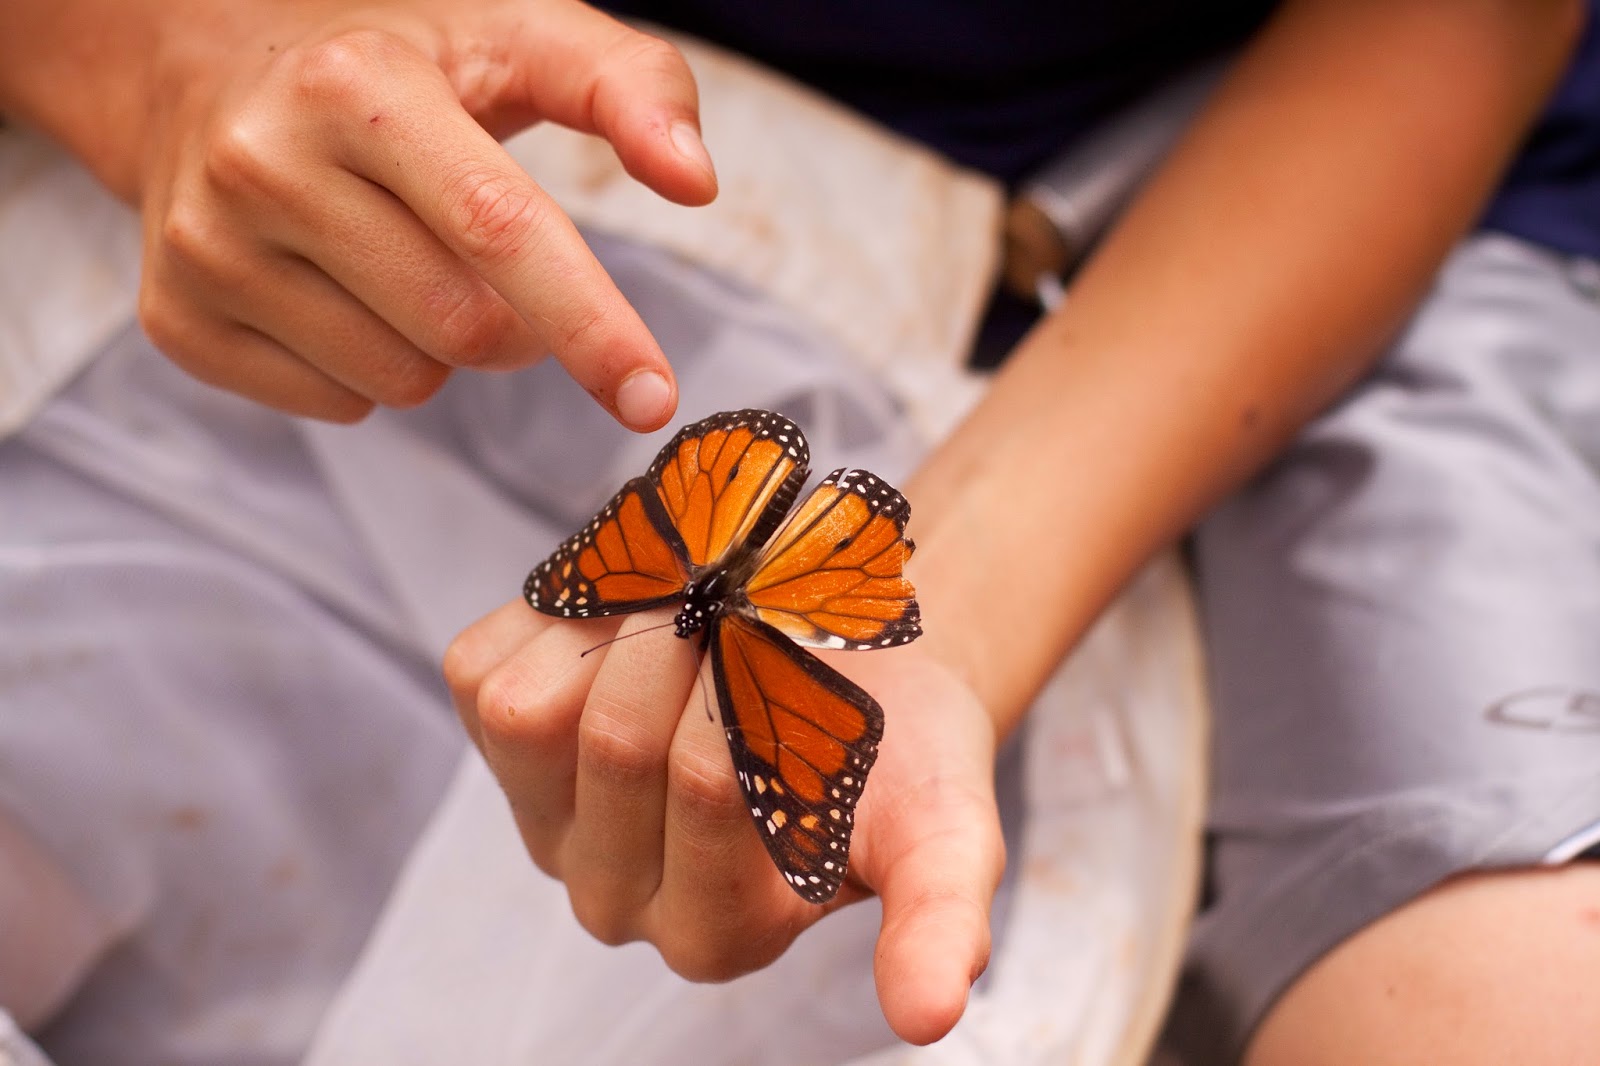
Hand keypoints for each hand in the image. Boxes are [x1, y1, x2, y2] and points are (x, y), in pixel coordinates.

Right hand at [4, 0, 713, 424]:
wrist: (208, 75)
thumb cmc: (397, 64)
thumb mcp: (514, 38)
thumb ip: (630, 87)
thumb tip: (696, 180)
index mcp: (358, 85)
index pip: (498, 227)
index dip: (589, 322)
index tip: (652, 397)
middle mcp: (263, 163)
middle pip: (462, 329)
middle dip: (519, 326)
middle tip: (501, 271)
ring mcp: (206, 249)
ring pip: (403, 382)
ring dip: (442, 349)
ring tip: (402, 261)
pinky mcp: (178, 320)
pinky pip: (338, 407)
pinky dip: (370, 372)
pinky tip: (340, 291)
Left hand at [444, 600, 1005, 1044]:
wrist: (848, 665)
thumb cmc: (898, 748)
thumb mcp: (948, 829)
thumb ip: (940, 919)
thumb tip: (929, 1016)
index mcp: (718, 933)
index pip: (707, 781)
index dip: (752, 677)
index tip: (796, 641)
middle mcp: (615, 899)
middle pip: (614, 739)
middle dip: (687, 639)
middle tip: (743, 609)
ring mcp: (543, 824)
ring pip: (527, 711)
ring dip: (613, 628)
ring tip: (688, 613)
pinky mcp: (490, 749)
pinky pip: (480, 671)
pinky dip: (553, 614)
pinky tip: (625, 619)